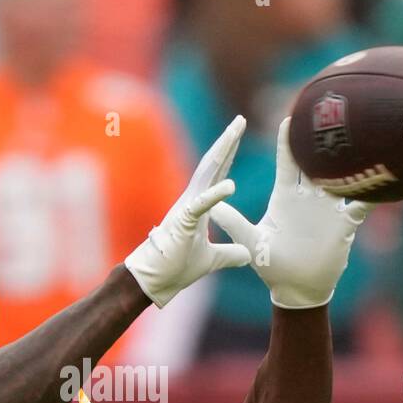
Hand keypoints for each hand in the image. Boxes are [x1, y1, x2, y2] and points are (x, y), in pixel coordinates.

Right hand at [123, 115, 253, 306]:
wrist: (154, 282)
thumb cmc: (176, 269)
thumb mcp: (212, 260)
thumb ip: (229, 254)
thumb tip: (248, 256)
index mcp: (199, 206)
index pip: (217, 174)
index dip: (229, 154)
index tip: (240, 133)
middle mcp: (192, 201)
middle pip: (213, 165)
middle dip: (227, 142)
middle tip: (240, 120)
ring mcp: (186, 209)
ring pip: (206, 174)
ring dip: (222, 153)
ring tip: (235, 132)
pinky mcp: (182, 223)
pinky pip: (201, 206)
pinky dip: (215, 195)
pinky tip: (230, 184)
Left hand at [210, 117, 371, 309]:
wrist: (297, 289)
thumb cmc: (272, 267)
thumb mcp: (253, 243)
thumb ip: (234, 223)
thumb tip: (211, 205)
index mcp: (285, 197)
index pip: (288, 162)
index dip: (288, 140)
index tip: (289, 117)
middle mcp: (309, 197)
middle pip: (317, 161)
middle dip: (322, 139)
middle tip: (328, 113)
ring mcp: (329, 208)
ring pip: (342, 176)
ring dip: (350, 159)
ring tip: (359, 135)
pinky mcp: (345, 223)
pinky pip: (362, 203)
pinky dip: (372, 191)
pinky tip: (384, 176)